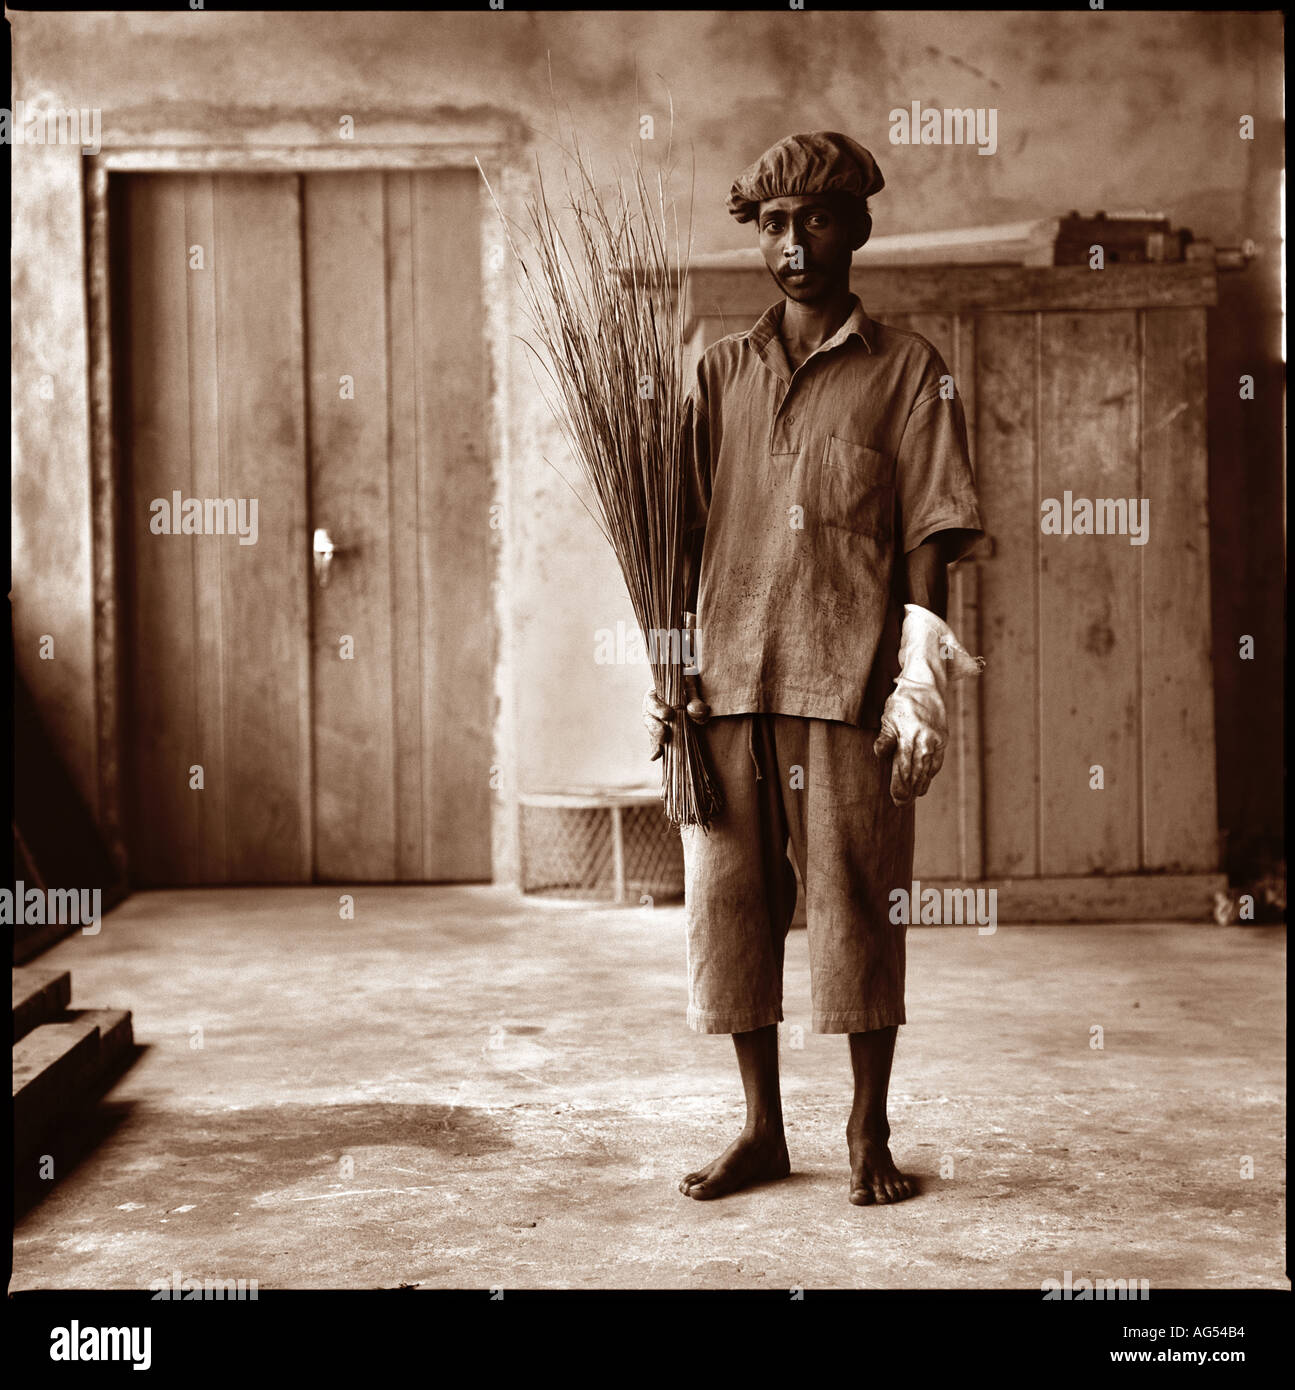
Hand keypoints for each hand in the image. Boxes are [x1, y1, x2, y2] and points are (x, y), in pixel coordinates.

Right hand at [643, 674, 709, 761]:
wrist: (686, 689)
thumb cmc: (686, 684)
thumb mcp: (691, 687)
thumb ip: (695, 699)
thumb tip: (700, 712)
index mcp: (654, 694)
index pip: (653, 701)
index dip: (659, 709)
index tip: (668, 715)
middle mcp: (651, 709)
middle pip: (650, 720)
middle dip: (656, 729)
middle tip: (664, 735)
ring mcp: (655, 722)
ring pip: (652, 732)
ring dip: (657, 740)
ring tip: (660, 750)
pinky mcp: (661, 732)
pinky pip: (657, 741)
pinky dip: (656, 748)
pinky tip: (655, 756)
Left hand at [873, 689, 945, 804]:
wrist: (926, 685)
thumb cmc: (902, 702)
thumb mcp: (888, 717)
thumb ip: (885, 737)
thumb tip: (879, 753)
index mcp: (910, 736)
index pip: (904, 767)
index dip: (900, 785)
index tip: (896, 798)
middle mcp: (926, 741)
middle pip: (917, 773)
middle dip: (909, 790)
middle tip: (901, 804)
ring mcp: (937, 741)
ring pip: (928, 770)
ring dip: (920, 785)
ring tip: (912, 797)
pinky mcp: (943, 740)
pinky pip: (937, 762)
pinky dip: (930, 774)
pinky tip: (924, 782)